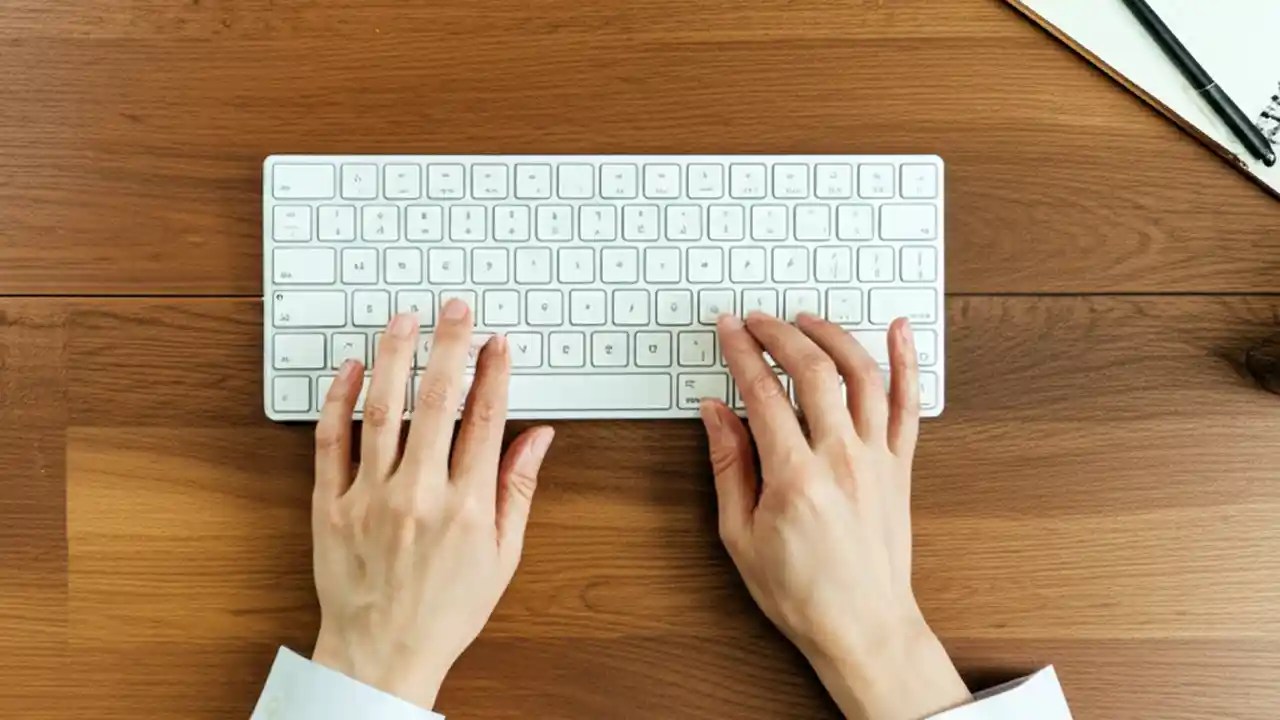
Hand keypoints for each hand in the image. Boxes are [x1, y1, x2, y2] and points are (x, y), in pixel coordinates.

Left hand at [309, 300, 554, 709]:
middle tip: (454, 310)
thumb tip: (539, 439)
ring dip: (395, 358)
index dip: (495, 373)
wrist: (383, 655)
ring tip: (403, 321)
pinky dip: (339, 400)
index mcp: (467, 508)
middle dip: (450, 347)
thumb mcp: (502, 557)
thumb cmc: (446, 610)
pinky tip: (351, 368)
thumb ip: (519, 491)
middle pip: (437, 402)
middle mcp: (419, 496)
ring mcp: (371, 498)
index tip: (498, 342)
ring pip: (382, 411)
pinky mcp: (332, 506)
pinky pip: (331, 442)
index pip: (486, 420)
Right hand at [702, 312, 969, 719]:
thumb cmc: (800, 592)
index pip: (763, 393)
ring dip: (833, 336)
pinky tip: (898, 330)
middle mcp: (841, 460)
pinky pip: (907, 404)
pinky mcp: (900, 467)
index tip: (729, 329)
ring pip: (861, 375)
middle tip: (758, 320)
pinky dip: (906, 362)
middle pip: (812, 371)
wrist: (863, 627)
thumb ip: (729, 465)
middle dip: (780, 333)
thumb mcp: (740, 535)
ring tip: (807, 320)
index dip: (742, 352)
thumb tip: (715, 412)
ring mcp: (876, 460)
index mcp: (795, 478)